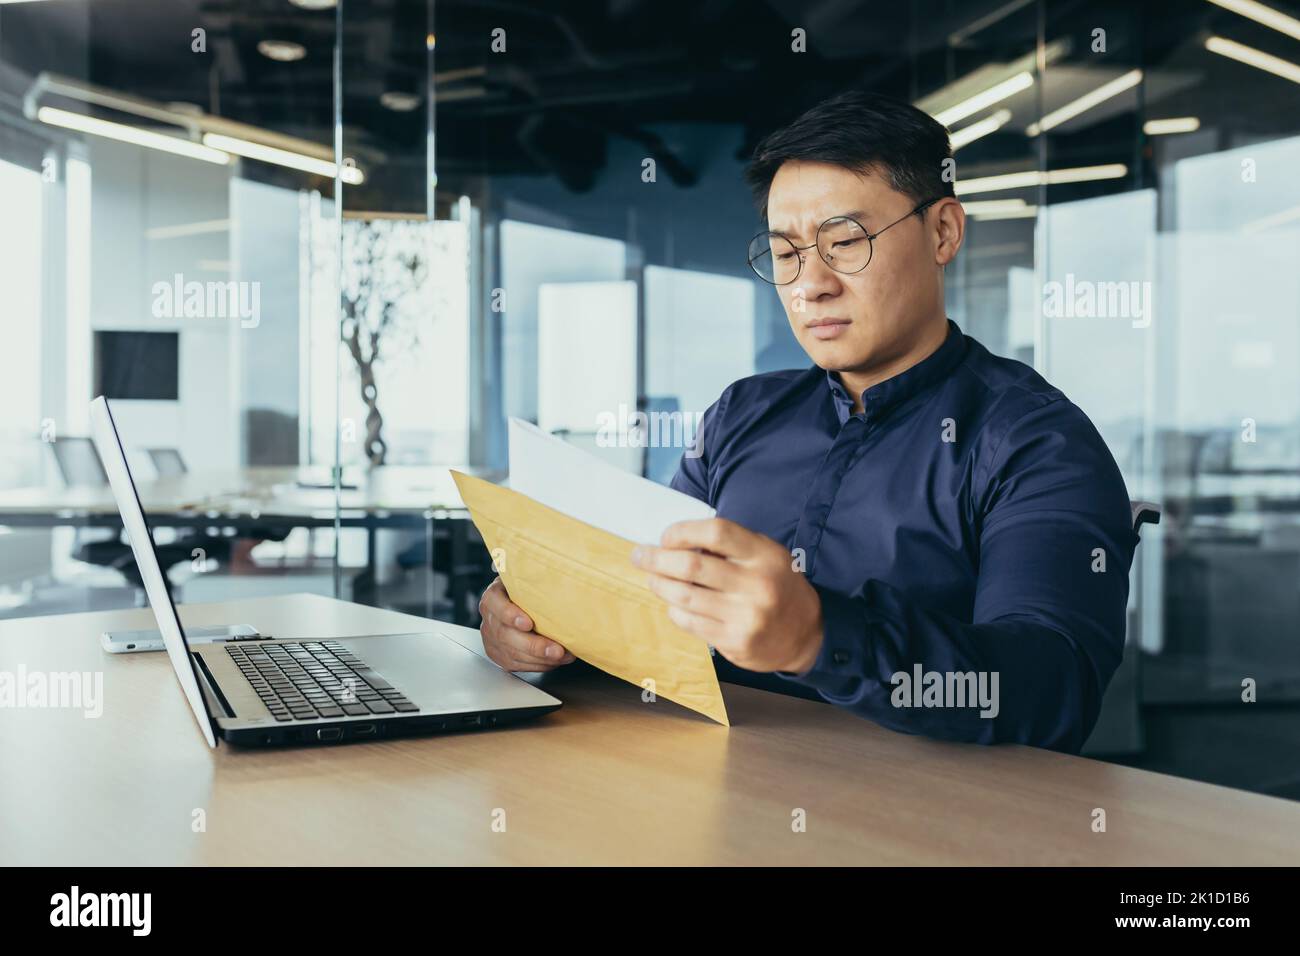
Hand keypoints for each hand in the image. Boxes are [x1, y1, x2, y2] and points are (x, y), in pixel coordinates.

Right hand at [477, 576, 574, 671]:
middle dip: (534, 646)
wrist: (518, 603)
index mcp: (493, 596)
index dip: (510, 615)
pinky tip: (553, 661)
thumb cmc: (526, 590)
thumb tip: (561, 574)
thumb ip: (536, 579)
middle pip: (505, 635)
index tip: (529, 623)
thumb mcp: (527, 578)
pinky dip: (537, 665)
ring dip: (540, 659)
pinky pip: (516, 665)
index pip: (495, 604)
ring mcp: (491, 638)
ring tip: (562, 656)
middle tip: (557, 650)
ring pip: (511, 654)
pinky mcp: (498, 654)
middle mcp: (490, 618)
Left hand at [631, 518, 823, 673]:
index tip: (666, 536)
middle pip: (692, 565)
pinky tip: (672, 602)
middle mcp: (756, 584)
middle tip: (640, 555)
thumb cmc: (777, 585)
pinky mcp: (734, 641)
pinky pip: (690, 622)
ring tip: (652, 578)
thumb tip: (678, 541)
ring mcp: (745, 616)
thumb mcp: (765, 555)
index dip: (683, 531)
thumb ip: (730, 546)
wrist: (805, 634)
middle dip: (657, 558)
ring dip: (659, 584)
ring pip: (684, 595)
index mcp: (765, 555)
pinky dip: (674, 609)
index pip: (716, 531)